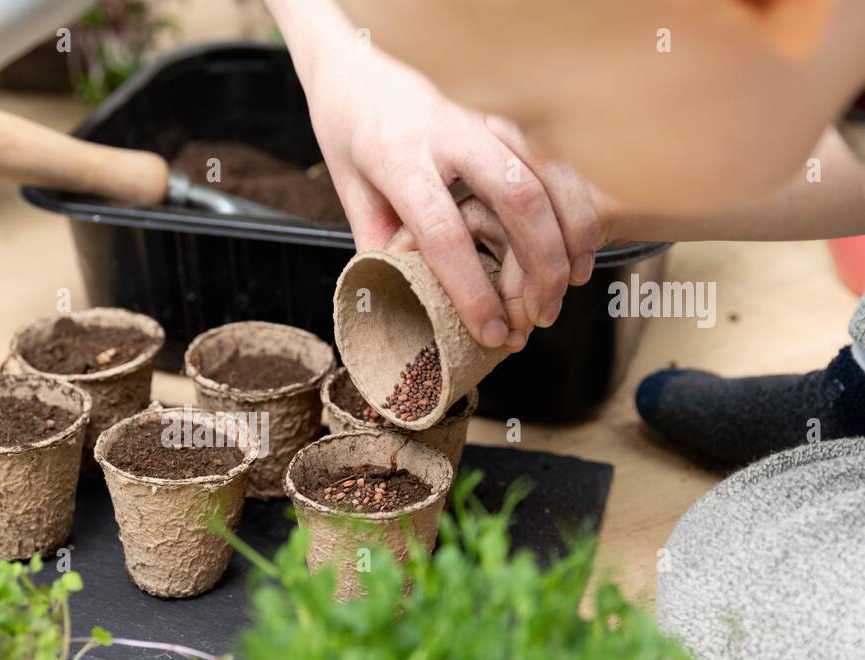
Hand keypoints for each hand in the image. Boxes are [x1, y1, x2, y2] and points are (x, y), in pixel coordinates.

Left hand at [287, 14, 601, 351]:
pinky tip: (579, 245)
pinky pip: (558, 158)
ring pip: (550, 174)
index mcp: (398, 157)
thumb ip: (379, 244)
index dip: (471, 290)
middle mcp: (449, 130)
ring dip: (570, 235)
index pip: (442, 232)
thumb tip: (406, 303)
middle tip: (542, 315)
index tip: (490, 331)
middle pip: (516, 198)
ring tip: (570, 286)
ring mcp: (486, 114)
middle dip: (540, 265)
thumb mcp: (351, 192)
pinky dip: (578, 204)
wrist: (359, 59)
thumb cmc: (352, 132)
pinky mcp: (509, 111)